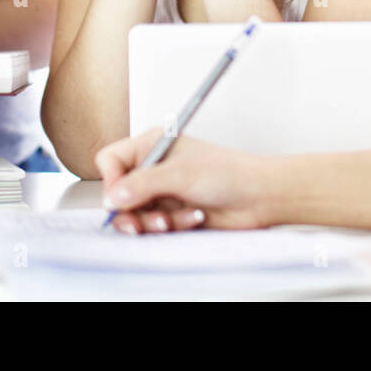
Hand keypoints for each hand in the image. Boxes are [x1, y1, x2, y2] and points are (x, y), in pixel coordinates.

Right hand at [95, 128, 279, 233]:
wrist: (259, 197)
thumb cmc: (230, 173)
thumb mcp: (180, 174)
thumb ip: (142, 184)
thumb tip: (113, 196)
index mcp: (153, 145)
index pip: (112, 160)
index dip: (111, 180)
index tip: (119, 197)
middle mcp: (155, 167)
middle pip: (119, 192)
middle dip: (131, 210)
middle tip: (137, 223)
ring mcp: (163, 191)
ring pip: (136, 213)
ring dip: (153, 221)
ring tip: (171, 220)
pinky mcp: (173, 212)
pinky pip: (155, 225)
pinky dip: (172, 225)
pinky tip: (192, 217)